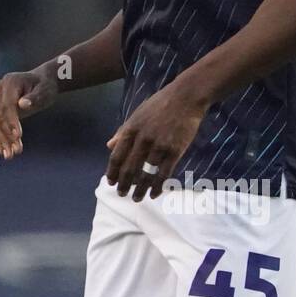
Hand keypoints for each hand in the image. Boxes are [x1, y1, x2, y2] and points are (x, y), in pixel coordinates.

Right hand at [0, 65, 60, 159]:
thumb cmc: (45, 86)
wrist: (41, 82)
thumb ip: (34, 97)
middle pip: (0, 115)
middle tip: (16, 151)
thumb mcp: (44, 91)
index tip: (18, 136)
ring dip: (2, 141)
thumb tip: (22, 104)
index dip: (12, 120)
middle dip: (7, 135)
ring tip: (10, 156)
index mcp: (10, 82)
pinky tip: (1, 152)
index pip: (8, 104)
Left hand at [106, 78, 209, 199]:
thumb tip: (109, 146)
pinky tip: (153, 194)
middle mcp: (143, 139)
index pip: (117, 156)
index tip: (111, 182)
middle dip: (123, 184)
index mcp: (131, 130)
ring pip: (146, 174)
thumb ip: (123, 132)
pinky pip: (164, 174)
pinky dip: (157, 187)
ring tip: (136, 198)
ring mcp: (159, 146)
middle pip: (129, 168)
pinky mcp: (175, 151)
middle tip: (121, 194)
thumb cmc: (160, 105)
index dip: (112, 172)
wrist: (185, 98)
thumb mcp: (137, 115)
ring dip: (140, 189)